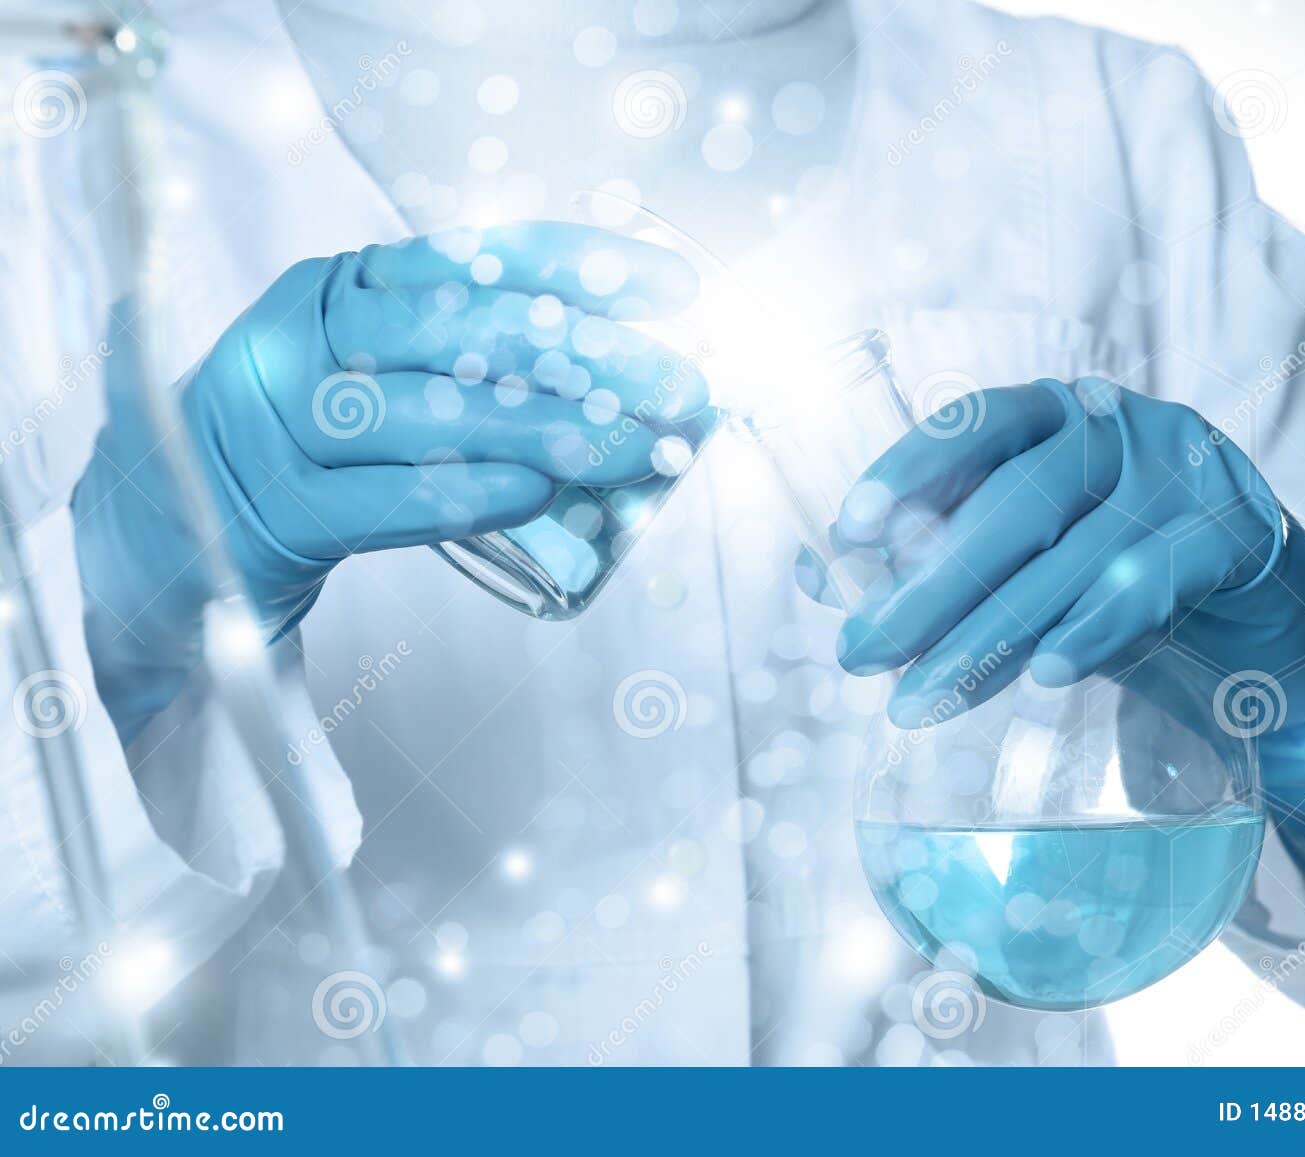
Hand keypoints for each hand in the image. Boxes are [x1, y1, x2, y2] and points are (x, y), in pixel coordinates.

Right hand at [74, 223, 704, 740]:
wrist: (173, 531)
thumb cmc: (312, 449)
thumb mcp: (377, 375)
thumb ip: (468, 361)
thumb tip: (622, 371)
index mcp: (338, 285)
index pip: (470, 255)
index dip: (576, 266)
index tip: (671, 290)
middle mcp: (301, 335)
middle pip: (457, 331)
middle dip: (584, 358)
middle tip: (679, 388)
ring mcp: (275, 422)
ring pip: (424, 412)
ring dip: (544, 430)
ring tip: (634, 448)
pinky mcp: (270, 513)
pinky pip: (382, 500)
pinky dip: (466, 493)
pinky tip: (539, 493)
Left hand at [806, 377, 1304, 897]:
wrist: (1268, 626)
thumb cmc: (1122, 580)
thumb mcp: (1028, 561)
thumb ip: (934, 556)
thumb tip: (821, 575)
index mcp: (1061, 415)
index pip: (977, 422)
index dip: (909, 468)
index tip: (848, 530)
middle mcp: (1123, 428)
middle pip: (1015, 502)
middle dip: (928, 587)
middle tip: (861, 654)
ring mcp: (1186, 477)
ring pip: (1071, 556)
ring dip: (987, 636)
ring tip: (919, 700)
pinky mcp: (1240, 536)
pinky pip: (1153, 586)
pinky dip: (1093, 632)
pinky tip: (1045, 676)